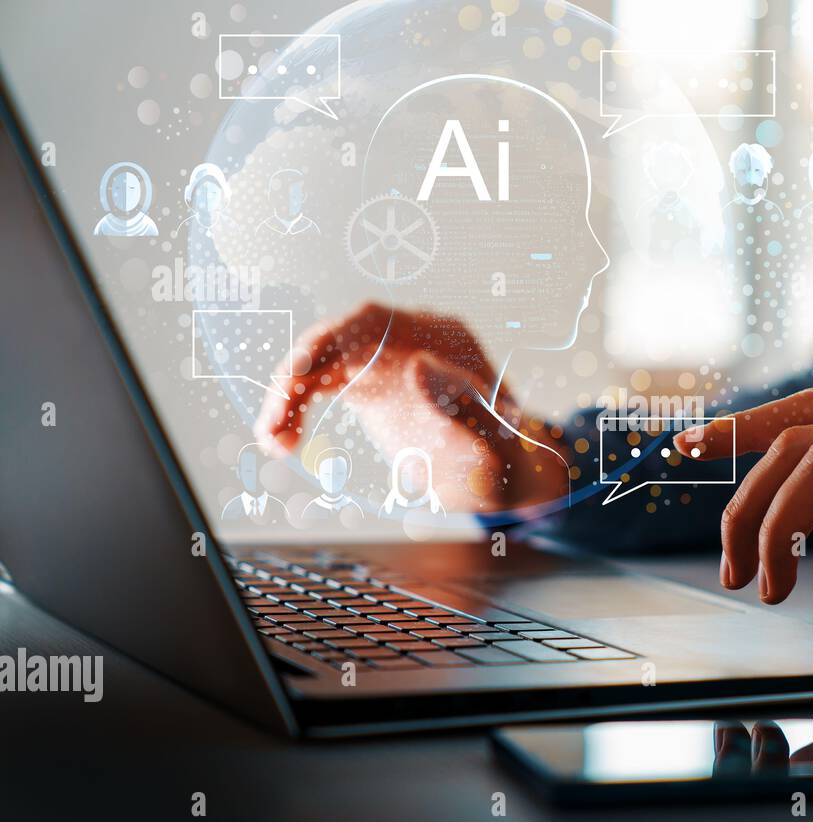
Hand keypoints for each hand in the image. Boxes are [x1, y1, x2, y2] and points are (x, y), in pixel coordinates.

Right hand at [255, 303, 569, 512]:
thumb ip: (466, 404)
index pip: (377, 321)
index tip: (301, 374)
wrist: (503, 476)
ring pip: (320, 362)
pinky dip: (295, 410)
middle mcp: (410, 338)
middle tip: (272, 422)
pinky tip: (281, 442)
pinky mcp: (369, 384)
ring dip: (286, 396)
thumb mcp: (498, 439)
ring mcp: (387, 359)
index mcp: (445, 337)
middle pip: (338, 336)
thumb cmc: (507, 458)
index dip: (332, 339)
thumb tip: (418, 365)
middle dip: (297, 372)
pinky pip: (319, 387)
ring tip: (272, 442)